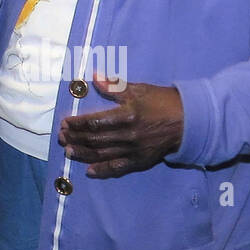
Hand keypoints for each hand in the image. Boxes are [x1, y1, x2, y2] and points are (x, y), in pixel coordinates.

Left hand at [58, 74, 184, 177]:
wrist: (189, 121)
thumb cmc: (162, 101)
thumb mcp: (138, 89)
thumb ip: (114, 85)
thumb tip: (94, 77)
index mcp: (127, 115)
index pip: (95, 122)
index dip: (77, 124)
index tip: (65, 122)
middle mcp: (129, 136)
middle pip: (96, 140)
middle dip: (76, 138)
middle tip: (61, 137)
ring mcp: (134, 150)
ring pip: (103, 155)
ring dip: (83, 154)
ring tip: (68, 151)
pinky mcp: (140, 161)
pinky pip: (118, 168)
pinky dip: (103, 170)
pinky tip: (89, 171)